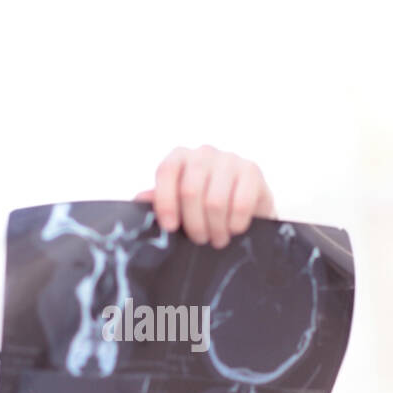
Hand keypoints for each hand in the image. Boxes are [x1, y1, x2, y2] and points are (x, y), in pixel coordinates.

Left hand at [133, 145, 275, 248]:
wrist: (247, 207)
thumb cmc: (204, 207)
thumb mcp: (179, 205)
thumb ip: (160, 201)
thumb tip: (140, 199)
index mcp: (179, 157)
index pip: (166, 171)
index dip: (166, 202)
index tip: (170, 227)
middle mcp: (204, 153)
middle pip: (190, 190)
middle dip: (194, 223)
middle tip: (199, 239)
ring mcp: (230, 160)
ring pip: (215, 201)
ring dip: (215, 228)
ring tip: (217, 239)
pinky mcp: (252, 171)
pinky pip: (240, 205)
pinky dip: (235, 225)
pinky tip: (234, 230)